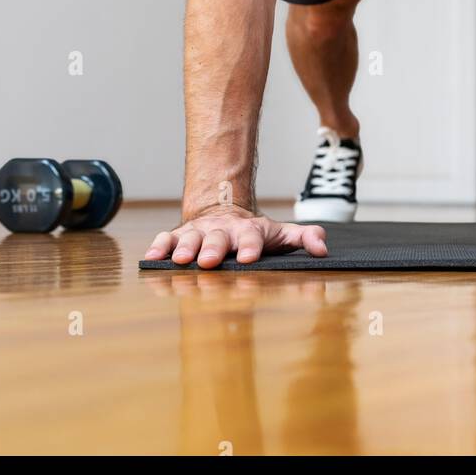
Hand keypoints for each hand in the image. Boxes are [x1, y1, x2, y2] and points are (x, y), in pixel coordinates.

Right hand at [143, 206, 327, 268]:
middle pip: (219, 238)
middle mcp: (224, 230)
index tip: (249, 258)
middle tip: (210, 262)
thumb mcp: (283, 234)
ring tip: (182, 261)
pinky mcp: (180, 236)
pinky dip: (159, 246)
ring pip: (192, 238)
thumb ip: (305, 238)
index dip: (251, 247)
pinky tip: (152, 256)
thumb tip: (323, 248)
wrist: (226, 212)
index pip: (252, 238)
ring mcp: (200, 232)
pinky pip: (168, 239)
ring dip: (185, 248)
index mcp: (250, 232)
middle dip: (214, 249)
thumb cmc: (256, 233)